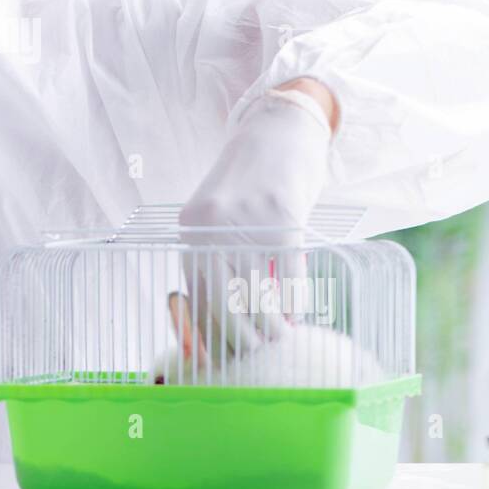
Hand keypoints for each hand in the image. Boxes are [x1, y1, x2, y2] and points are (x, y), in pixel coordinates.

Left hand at [177, 84, 334, 361]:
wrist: (279, 130)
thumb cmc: (248, 181)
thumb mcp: (217, 215)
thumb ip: (213, 258)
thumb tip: (219, 323)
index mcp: (192, 228)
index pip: (197, 296)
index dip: (209, 334)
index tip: (222, 357)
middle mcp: (214, 226)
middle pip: (225, 304)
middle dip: (241, 339)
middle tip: (255, 353)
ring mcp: (250, 222)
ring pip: (260, 297)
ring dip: (272, 327)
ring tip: (280, 339)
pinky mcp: (286, 219)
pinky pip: (290, 279)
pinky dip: (294, 304)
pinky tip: (297, 316)